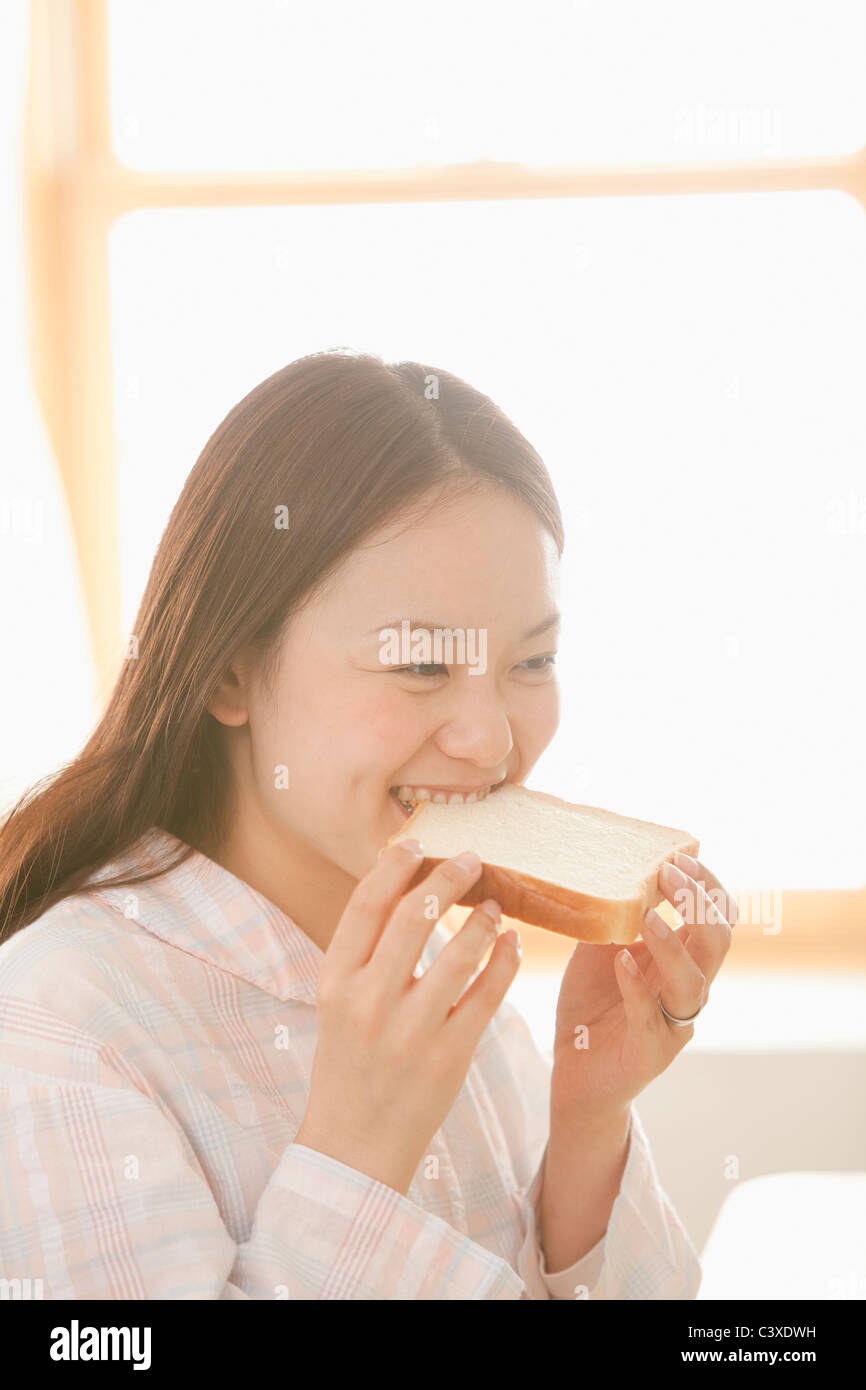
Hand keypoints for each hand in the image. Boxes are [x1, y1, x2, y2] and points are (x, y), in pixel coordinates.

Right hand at [294, 841, 520, 1194]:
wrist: (354, 1147)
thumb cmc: (348, 1063)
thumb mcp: (337, 1003)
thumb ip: (365, 952)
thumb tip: (400, 884)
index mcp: (335, 982)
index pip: (365, 904)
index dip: (394, 864)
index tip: (418, 841)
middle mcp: (369, 1001)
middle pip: (416, 914)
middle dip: (449, 876)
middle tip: (472, 858)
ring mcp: (411, 1030)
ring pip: (460, 950)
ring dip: (483, 918)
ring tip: (493, 906)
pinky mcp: (450, 1055)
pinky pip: (488, 993)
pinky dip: (504, 960)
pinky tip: (509, 945)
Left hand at [549, 852, 735, 1128]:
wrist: (576, 1072)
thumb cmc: (592, 1005)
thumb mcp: (599, 949)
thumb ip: (614, 917)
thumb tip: (614, 871)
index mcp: (682, 960)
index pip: (718, 917)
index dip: (707, 886)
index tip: (679, 858)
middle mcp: (688, 988)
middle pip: (719, 941)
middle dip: (699, 902)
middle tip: (668, 873)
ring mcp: (674, 1023)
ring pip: (695, 981)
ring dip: (673, 944)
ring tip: (648, 917)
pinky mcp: (650, 1052)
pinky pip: (652, 1018)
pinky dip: (637, 986)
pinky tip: (622, 962)